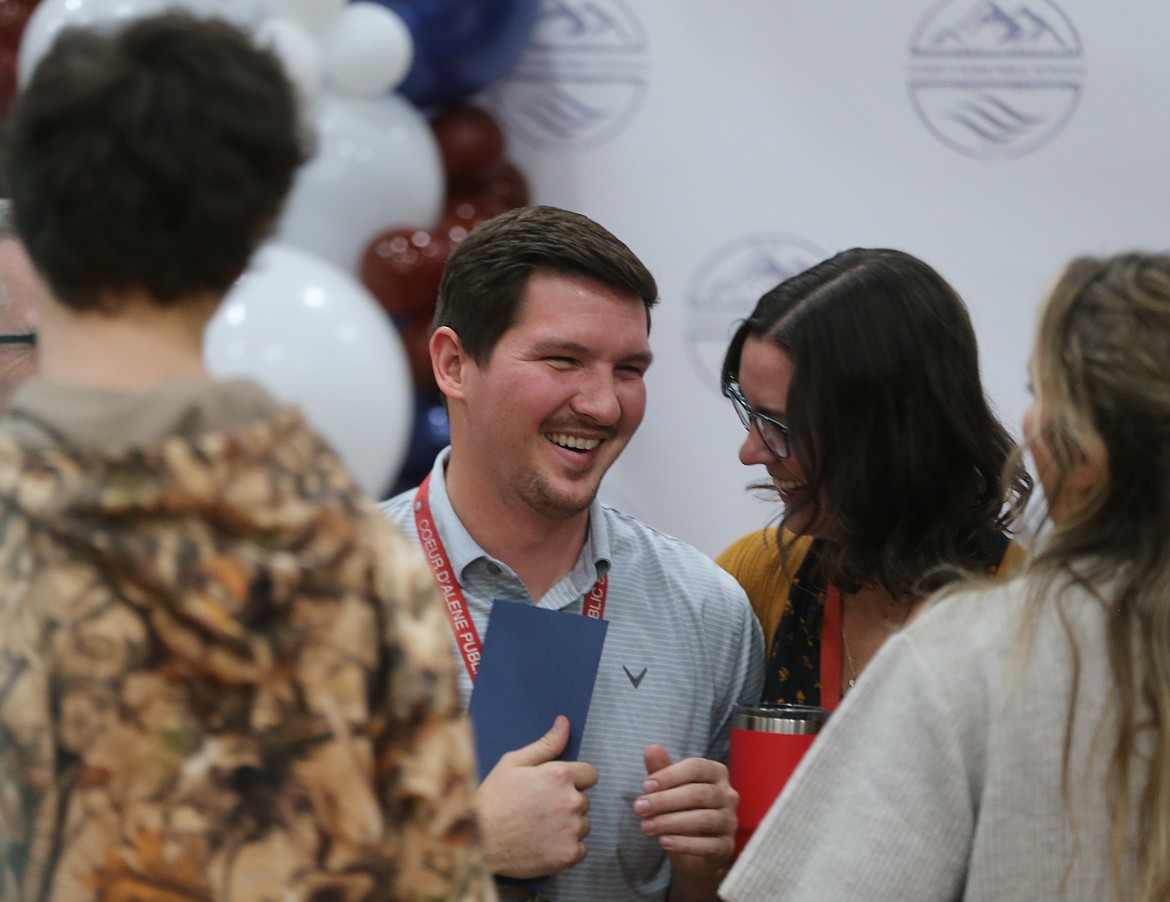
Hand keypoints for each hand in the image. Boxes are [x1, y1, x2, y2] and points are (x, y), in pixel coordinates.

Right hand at [475, 715, 598, 878]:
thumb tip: (564, 723)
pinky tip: (543, 844)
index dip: (574, 779)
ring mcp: (571, 830)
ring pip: (582, 824)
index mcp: (560, 775)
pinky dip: (565, 848)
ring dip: (567, 826)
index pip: (590, 774)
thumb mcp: (513, 763)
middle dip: (566, 803)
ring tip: (538, 828)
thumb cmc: (492, 801)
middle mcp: (571, 801)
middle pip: (584, 800)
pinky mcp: (569, 855)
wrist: (478, 843)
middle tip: (539, 809)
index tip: (557, 788)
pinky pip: (580, 848)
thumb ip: (545, 744)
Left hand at [634, 745, 736, 900]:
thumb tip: (652, 748)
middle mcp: (728, 795)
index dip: (670, 775)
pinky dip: (684, 844)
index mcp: (716, 773)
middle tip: (638, 808)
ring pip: (703, 819)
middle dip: (664, 800)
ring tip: (646, 827)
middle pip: (698, 794)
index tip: (645, 786)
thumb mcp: (670, 789)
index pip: (696, 767)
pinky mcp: (727, 847)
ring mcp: (730, 822)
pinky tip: (663, 842)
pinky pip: (709, 846)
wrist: (697, 850)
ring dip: (670, 822)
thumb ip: (662, 769)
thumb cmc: (683, 809)